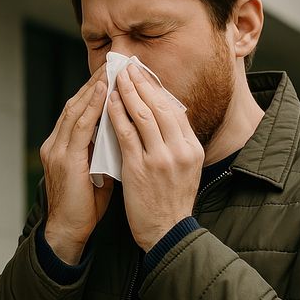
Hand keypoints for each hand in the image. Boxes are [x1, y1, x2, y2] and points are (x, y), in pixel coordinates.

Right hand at [39, 71, 114, 263]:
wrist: (69, 231)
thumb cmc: (85, 205)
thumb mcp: (96, 171)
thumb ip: (103, 151)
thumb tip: (126, 134)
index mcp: (62, 146)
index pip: (79, 111)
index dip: (95, 92)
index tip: (114, 76)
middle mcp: (55, 143)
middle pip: (75, 103)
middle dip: (95, 83)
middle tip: (114, 64)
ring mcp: (57, 150)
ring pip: (76, 109)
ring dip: (94, 87)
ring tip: (111, 70)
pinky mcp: (64, 159)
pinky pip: (80, 126)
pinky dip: (92, 107)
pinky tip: (105, 92)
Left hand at [107, 64, 203, 251]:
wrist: (167, 232)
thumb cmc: (171, 202)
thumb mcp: (185, 169)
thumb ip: (176, 145)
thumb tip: (165, 119)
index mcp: (191, 148)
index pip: (174, 109)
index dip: (156, 89)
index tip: (143, 74)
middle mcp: (180, 149)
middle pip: (159, 105)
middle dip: (141, 82)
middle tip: (127, 66)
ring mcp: (161, 158)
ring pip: (142, 114)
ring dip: (127, 91)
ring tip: (116, 76)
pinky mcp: (140, 167)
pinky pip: (126, 133)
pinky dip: (116, 114)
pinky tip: (107, 101)